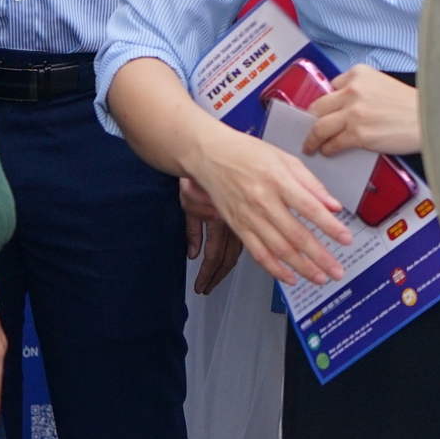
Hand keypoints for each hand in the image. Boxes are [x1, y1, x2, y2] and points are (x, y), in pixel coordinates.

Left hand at [182, 177, 244, 295]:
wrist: (215, 149)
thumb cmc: (200, 173)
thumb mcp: (188, 200)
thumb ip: (192, 229)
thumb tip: (193, 253)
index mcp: (219, 219)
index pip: (214, 256)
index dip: (208, 274)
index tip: (201, 287)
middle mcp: (235, 222)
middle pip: (227, 259)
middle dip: (216, 276)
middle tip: (207, 288)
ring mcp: (246, 217)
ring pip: (239, 250)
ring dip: (226, 268)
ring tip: (215, 279)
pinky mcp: (251, 213)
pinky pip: (247, 238)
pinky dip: (243, 251)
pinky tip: (235, 258)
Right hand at [184, 124, 350, 287]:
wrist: (210, 154)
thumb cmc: (247, 152)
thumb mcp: (284, 158)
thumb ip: (310, 183)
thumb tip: (333, 205)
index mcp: (277, 179)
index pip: (310, 208)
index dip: (330, 226)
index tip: (346, 239)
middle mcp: (262, 200)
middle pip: (296, 234)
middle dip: (320, 256)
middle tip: (337, 270)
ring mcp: (248, 216)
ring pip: (278, 249)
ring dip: (301, 267)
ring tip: (320, 278)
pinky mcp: (237, 226)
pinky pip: (258, 253)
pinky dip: (274, 269)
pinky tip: (290, 277)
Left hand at [303, 67, 420, 157]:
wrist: (430, 120)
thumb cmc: (411, 106)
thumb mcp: (382, 84)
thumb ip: (360, 90)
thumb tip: (342, 106)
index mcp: (358, 74)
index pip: (331, 87)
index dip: (326, 103)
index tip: (322, 111)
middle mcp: (352, 90)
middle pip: (318, 106)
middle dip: (312, 120)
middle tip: (309, 129)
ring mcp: (353, 112)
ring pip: (320, 127)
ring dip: (312, 139)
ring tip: (310, 146)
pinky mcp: (358, 134)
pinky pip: (333, 144)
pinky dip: (327, 149)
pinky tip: (327, 151)